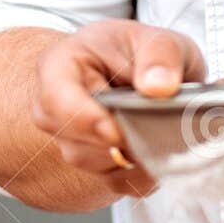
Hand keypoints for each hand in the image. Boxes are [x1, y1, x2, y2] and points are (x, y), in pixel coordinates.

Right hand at [31, 20, 205, 198]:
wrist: (140, 72)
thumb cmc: (138, 52)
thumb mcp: (157, 38)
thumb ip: (160, 55)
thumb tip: (159, 86)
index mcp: (60, 66)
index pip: (57, 100)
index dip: (87, 121)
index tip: (118, 131)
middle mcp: (56, 111)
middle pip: (79, 144)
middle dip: (126, 139)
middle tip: (162, 123)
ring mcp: (73, 144)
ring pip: (101, 167)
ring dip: (140, 153)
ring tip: (167, 127)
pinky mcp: (97, 169)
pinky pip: (121, 184)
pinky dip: (149, 171)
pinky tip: (164, 147)